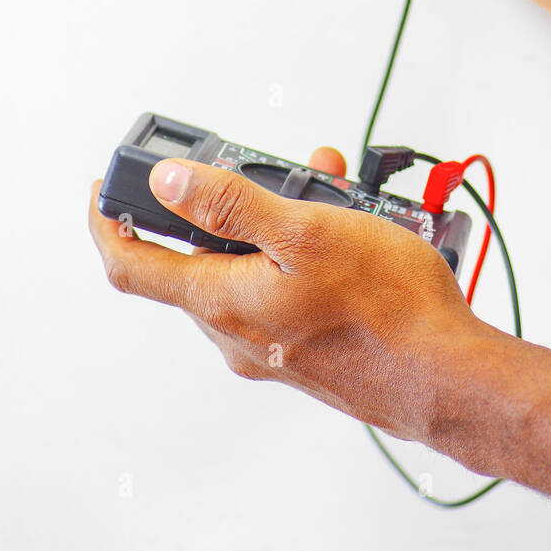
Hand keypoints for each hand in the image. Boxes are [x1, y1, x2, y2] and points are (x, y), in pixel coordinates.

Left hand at [89, 148, 480, 438]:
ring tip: (332, 192)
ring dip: (275, 226)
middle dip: (226, 207)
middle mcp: (236, 336)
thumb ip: (231, 205)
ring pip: (250, 273)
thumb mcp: (306, 231)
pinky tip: (350, 234)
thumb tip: (166, 183)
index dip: (107, 223)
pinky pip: (283, 295)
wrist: (446, 378)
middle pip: (200, 261)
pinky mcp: (306, 357)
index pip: (133, 266)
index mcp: (223, 303)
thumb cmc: (386, 309)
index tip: (104, 191)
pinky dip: (300, 257)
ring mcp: (271, 351)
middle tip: (266, 171)